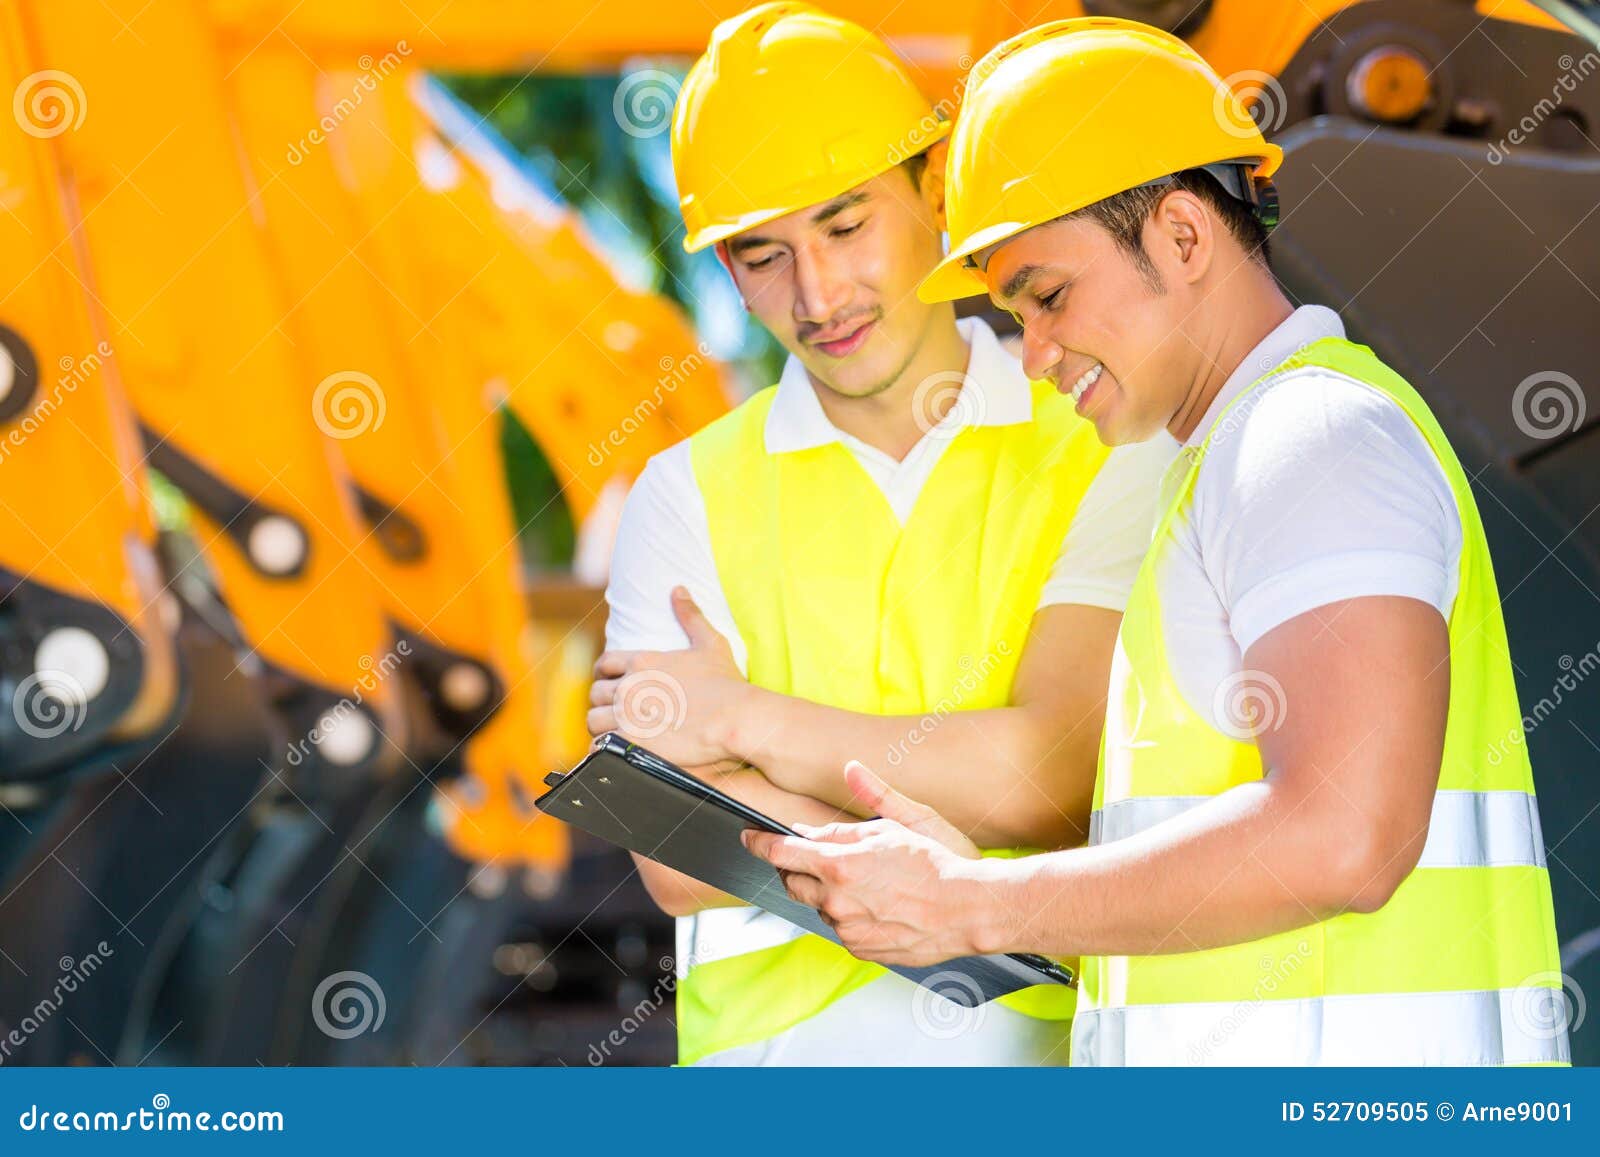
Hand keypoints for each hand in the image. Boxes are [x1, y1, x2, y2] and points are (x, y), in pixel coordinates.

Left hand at [589, 587, 748, 767]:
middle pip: (595, 693)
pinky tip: (614, 753)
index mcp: (642, 662)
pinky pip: (600, 747)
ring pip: (593, 721)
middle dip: (602, 702)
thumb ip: (690, 615)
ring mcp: (628, 716)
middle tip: (615, 711)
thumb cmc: (725, 683)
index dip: (604, 674)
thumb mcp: (710, 642)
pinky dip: (603, 750)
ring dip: (601, 726)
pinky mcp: (632, 743)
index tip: (610, 683)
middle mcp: (629, 687)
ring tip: (614, 734)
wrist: (734, 718)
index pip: (605, 663)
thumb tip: (678, 589)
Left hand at [742, 762, 999, 966]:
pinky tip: (880, 903)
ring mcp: (847, 928)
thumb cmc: (943, 864)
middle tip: (828, 855)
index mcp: (839, 864)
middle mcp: (836, 900)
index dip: (761, 843)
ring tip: (870, 881)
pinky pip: (842, 929)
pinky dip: (850, 914)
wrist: (972, 910)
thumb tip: (850, 771)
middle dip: (801, 867)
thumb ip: (871, 796)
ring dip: (830, 891)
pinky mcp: (862, 949)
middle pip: (794, 882)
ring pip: (820, 905)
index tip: (750, 837)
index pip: (782, 853)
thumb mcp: (906, 818)